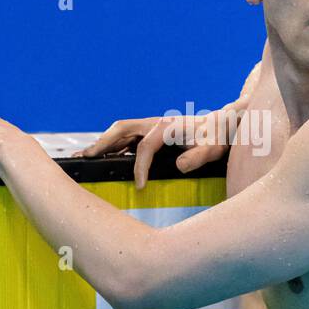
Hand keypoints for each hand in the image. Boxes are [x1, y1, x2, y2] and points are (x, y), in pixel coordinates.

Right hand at [73, 109, 237, 189]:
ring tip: (85, 157)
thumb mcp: (214, 148)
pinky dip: (113, 146)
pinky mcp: (151, 132)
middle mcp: (156, 123)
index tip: (139, 186)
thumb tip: (180, 166)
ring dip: (104, 143)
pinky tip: (104, 158)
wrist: (223, 126)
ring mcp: (152, 126)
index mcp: (168, 126)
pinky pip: (127, 137)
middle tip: (86, 158)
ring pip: (121, 131)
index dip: (140, 167)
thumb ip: (199, 157)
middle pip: (122, 129)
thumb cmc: (217, 138)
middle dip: (103, 143)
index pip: (145, 147)